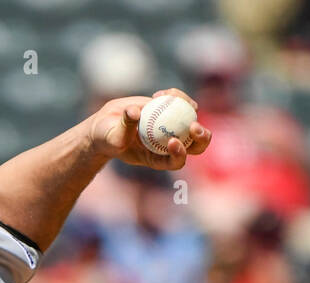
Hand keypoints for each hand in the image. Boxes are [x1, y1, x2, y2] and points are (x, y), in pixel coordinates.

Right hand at [88, 88, 211, 170]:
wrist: (107, 124)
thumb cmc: (107, 137)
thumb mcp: (112, 135)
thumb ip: (125, 125)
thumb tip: (135, 111)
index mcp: (158, 159)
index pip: (175, 162)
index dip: (179, 154)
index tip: (172, 141)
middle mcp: (169, 145)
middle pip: (195, 145)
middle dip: (201, 137)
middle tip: (193, 125)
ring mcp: (172, 128)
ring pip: (192, 120)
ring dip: (189, 108)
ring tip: (170, 96)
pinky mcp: (170, 111)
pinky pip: (182, 103)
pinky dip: (177, 96)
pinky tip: (162, 93)